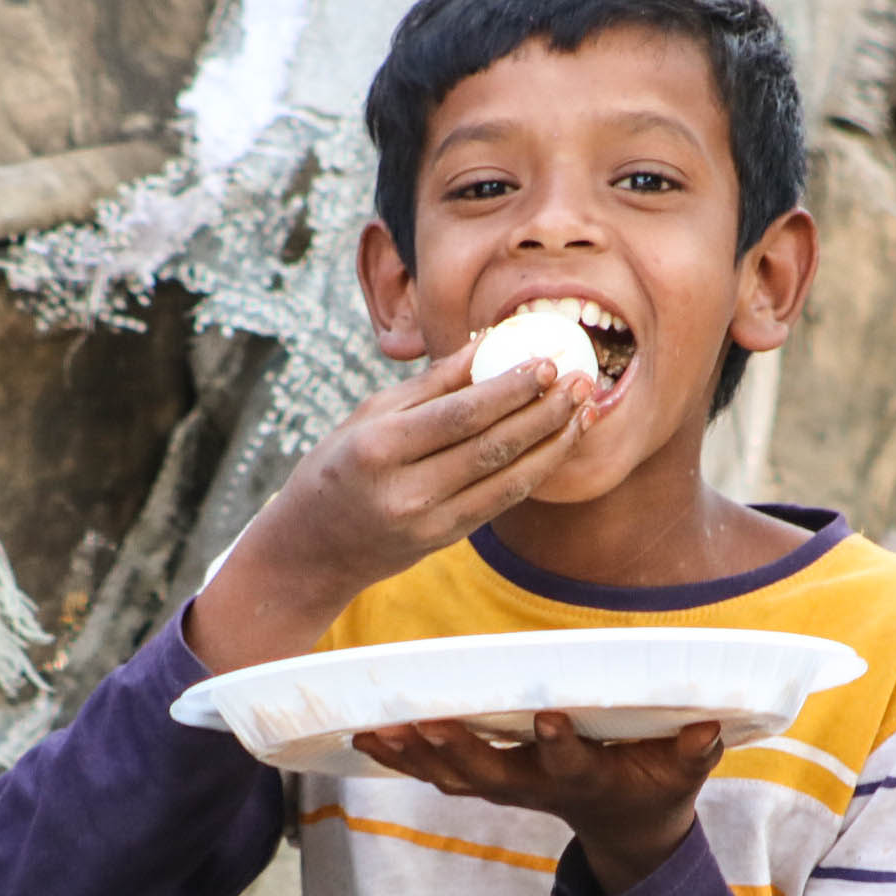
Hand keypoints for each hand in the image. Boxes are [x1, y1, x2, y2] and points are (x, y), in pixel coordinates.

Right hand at [188, 346, 593, 673]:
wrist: (311, 550)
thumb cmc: (335, 469)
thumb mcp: (366, 416)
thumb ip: (428, 385)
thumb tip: (486, 345)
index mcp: (378, 449)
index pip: (459, 415)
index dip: (510, 388)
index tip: (548, 361)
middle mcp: (405, 491)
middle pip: (491, 447)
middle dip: (544, 411)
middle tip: (582, 379)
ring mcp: (427, 523)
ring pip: (507, 479)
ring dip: (552, 443)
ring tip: (585, 409)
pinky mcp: (444, 541)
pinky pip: (500, 501)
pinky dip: (535, 471)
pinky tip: (557, 444)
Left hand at [357, 712, 723, 895]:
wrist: (625, 828)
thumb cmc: (656, 786)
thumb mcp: (684, 773)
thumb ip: (693, 751)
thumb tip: (706, 723)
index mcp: (587, 780)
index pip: (572, 764)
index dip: (559, 745)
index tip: (550, 717)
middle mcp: (537, 788)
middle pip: (491, 775)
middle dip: (459, 751)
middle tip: (428, 724)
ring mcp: (505, 789)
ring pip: (453, 777)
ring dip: (414, 757)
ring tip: (375, 732)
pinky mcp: (484, 783)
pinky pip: (434, 774)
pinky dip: (401, 758)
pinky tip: (364, 736)